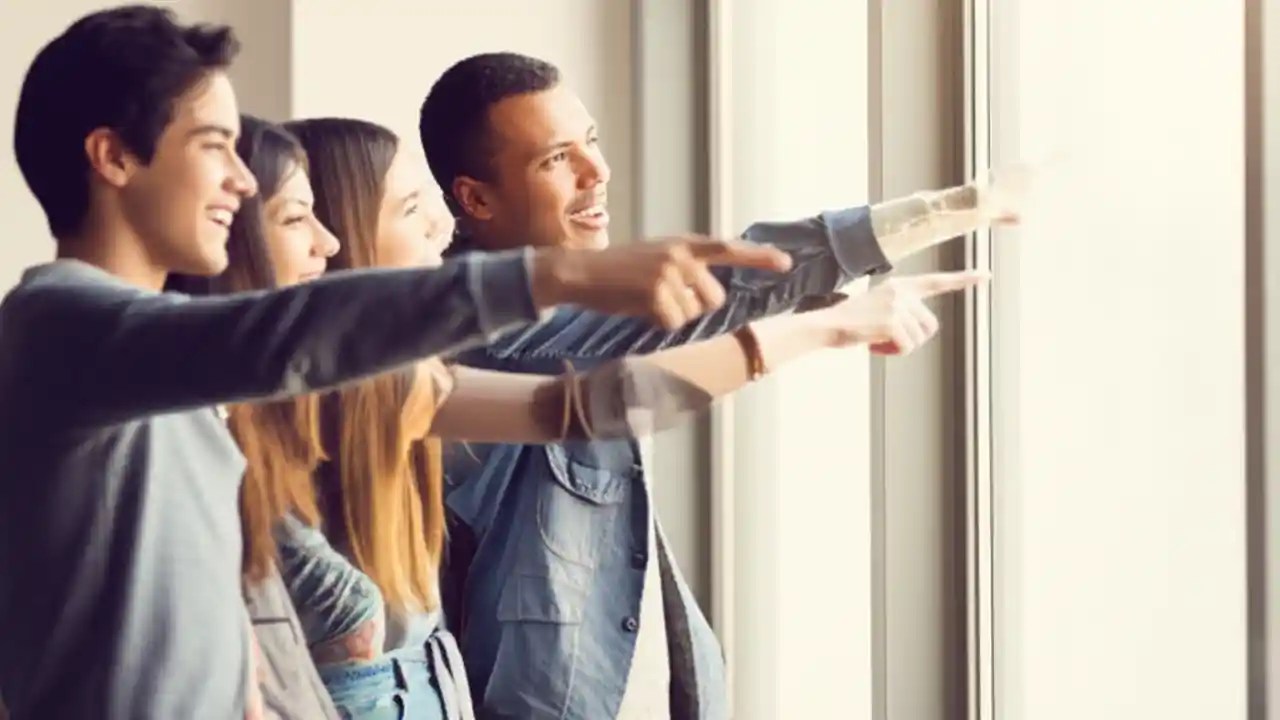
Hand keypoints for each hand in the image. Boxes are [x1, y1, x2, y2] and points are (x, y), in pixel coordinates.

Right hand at [530, 237, 792, 328]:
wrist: (581, 272)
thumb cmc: (618, 271)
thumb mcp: (657, 257)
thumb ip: (686, 267)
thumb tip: (712, 295)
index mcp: (684, 244)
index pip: (729, 248)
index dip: (759, 258)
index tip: (786, 264)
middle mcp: (681, 255)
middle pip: (714, 298)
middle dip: (694, 307)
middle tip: (661, 299)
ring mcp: (669, 273)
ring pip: (693, 313)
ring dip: (673, 316)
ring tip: (646, 301)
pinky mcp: (656, 293)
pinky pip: (672, 323)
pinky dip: (656, 323)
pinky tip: (637, 308)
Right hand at [813, 270, 989, 354]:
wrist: (826, 325)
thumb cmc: (848, 323)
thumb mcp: (877, 309)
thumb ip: (900, 312)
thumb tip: (916, 332)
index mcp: (899, 286)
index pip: (936, 281)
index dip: (963, 279)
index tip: (986, 276)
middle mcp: (901, 291)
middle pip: (930, 325)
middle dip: (913, 339)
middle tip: (886, 340)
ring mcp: (897, 305)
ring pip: (919, 338)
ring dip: (900, 347)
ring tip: (877, 340)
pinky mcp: (892, 321)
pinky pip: (907, 347)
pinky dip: (892, 352)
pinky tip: (874, 345)